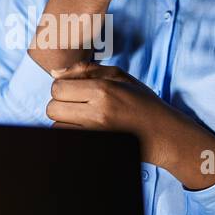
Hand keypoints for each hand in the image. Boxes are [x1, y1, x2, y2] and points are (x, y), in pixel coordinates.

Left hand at [46, 62, 214, 188]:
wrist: (162, 133)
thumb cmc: (141, 101)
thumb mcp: (119, 76)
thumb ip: (85, 70)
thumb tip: (55, 73)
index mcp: (102, 90)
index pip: (57, 87)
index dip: (63, 87)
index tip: (75, 90)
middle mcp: (97, 113)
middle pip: (52, 108)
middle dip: (61, 104)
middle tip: (77, 104)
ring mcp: (95, 133)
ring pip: (56, 125)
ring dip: (65, 121)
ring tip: (84, 117)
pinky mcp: (94, 145)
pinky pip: (66, 138)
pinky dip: (70, 132)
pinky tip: (85, 128)